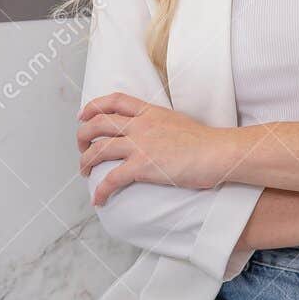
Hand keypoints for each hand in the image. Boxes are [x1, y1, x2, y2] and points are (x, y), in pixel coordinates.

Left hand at [76, 93, 230, 204]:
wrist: (218, 153)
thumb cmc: (205, 142)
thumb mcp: (176, 121)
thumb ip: (158, 123)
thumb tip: (151, 133)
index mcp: (149, 112)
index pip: (114, 100)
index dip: (94, 106)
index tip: (83, 115)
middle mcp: (140, 125)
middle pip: (98, 124)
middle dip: (82, 135)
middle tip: (80, 146)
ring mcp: (140, 145)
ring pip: (99, 149)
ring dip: (86, 161)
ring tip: (83, 171)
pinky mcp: (142, 167)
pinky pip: (112, 179)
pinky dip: (100, 190)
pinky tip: (98, 199)